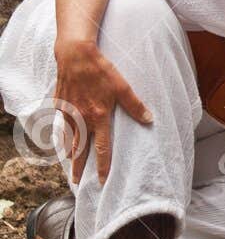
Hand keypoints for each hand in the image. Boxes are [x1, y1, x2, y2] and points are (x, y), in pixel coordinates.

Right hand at [52, 38, 151, 183]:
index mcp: (98, 116)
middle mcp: (81, 118)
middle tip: (76, 182)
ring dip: (70, 152)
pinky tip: (62, 140)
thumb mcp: (123, 87)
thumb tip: (150, 119)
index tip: (103, 179)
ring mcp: (68, 112)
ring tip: (70, 164)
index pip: (101, 147)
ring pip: (68, 137)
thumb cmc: (101, 70)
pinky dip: (61, 135)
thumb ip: (135, 105)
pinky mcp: (60, 104)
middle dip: (79, 167)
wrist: (75, 56)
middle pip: (80, 148)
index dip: (103, 165)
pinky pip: (61, 124)